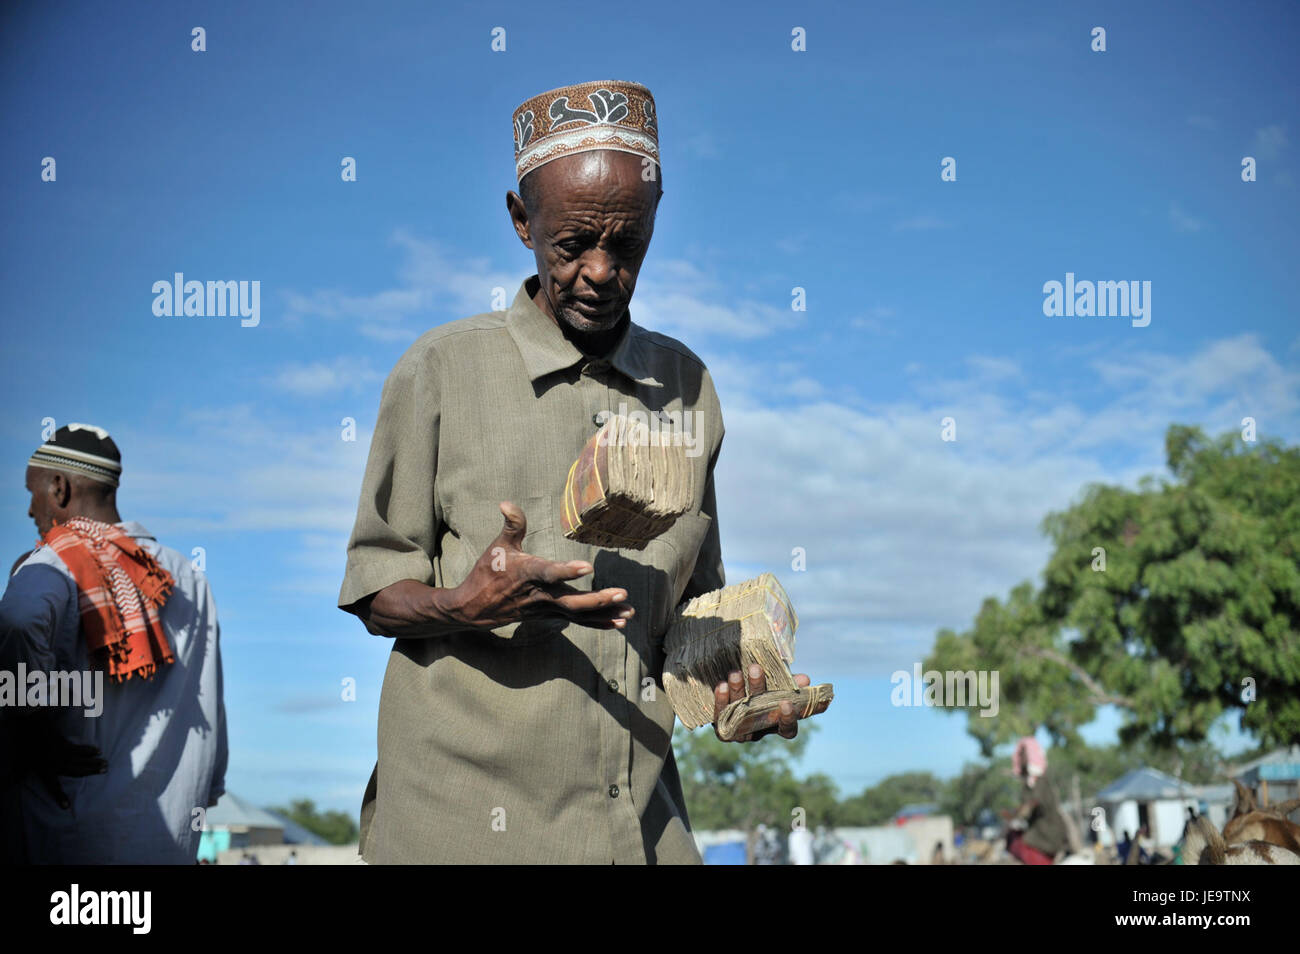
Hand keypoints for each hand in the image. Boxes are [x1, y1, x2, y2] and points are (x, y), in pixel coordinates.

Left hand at [19, 719, 105, 809]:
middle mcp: (57, 765)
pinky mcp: (66, 745)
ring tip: (105, 765)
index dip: (59, 797)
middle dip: (90, 772)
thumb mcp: (19, 762)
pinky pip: (80, 749)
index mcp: (45, 771)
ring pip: (81, 761)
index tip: (66, 807)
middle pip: (76, 771)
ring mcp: (63, 754)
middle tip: (104, 772)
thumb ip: (16, 775)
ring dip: (94, 763)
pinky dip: (89, 750)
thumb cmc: (25, 746)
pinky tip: (98, 751)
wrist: (31, 727)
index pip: (53, 787)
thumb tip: (8, 786)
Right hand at [443, 501, 634, 630]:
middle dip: (598, 599)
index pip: (549, 573)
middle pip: (571, 602)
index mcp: (527, 574)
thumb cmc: (488, 572)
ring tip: (629, 612)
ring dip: (605, 614)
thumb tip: (506, 502)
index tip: (588, 567)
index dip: (567, 571)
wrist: (475, 608)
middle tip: (622, 594)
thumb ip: (512, 525)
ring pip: (578, 614)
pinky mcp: (550, 615)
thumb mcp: (498, 546)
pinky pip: (577, 621)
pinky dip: (598, 623)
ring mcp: (546, 608)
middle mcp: (539, 595)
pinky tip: (619, 623)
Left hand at [712, 664, 812, 742]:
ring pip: (739, 713)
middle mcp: (760, 730)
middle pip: (761, 715)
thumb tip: (805, 679)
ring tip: (735, 673)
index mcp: (778, 723)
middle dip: (758, 690)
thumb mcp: (778, 684)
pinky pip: (721, 716)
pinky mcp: (722, 726)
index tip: (787, 702)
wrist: (733, 694)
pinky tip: (722, 685)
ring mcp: (741, 730)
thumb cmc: (763, 689)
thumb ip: (790, 683)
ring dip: (738, 690)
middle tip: (756, 668)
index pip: (788, 729)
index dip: (789, 718)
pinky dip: (722, 700)